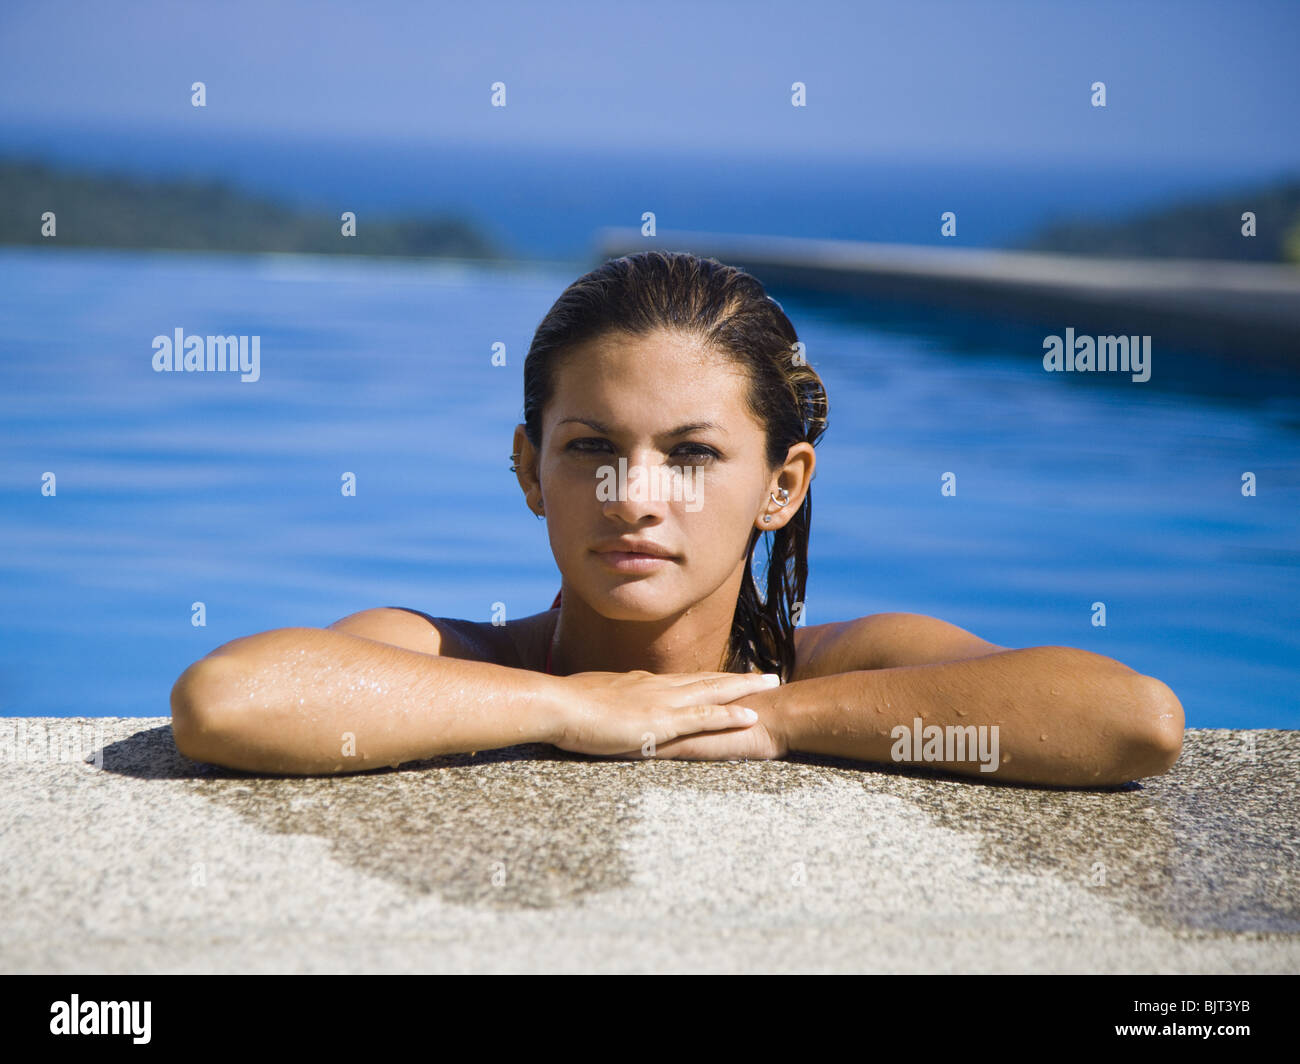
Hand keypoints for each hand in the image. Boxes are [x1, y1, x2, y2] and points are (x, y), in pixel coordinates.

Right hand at [548, 669, 781, 757]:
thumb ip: (609, 701)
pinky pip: (705, 717)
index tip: (727, 677)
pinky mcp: (663, 721)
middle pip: (707, 678)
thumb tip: (611, 704)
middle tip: (766, 674)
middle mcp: (658, 686)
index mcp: (641, 683)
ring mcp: (663, 701)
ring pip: (714, 690)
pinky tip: (752, 715)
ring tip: (771, 684)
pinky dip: (730, 715)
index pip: (683, 679)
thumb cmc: (566, 706)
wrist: (558, 705)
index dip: (708, 679)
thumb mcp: (593, 699)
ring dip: (745, 688)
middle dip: (738, 677)